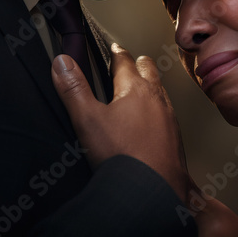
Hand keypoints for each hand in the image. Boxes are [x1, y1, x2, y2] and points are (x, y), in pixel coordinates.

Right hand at [51, 43, 188, 201]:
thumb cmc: (123, 156)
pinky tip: (151, 120)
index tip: (114, 47)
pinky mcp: (175, 136)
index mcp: (135, 89)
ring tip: (139, 87)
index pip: (126, 60)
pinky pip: (167, 112)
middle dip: (138, 63)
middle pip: (150, 70)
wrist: (155, 190)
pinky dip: (157, 107)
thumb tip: (62, 62)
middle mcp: (157, 99)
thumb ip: (74, 89)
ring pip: (160, 91)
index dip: (117, 52)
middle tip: (129, 61)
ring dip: (150, 85)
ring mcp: (169, 117)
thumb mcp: (88, 120)